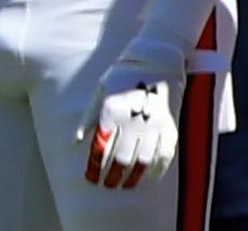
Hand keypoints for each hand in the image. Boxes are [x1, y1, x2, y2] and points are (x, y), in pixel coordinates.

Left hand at [81, 35, 186, 188]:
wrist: (155, 63)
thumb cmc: (121, 77)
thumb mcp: (100, 91)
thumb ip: (89, 117)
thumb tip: (77, 141)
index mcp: (112, 110)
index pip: (101, 146)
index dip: (95, 165)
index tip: (90, 177)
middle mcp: (133, 119)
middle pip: (121, 158)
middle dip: (112, 175)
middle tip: (106, 185)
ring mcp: (154, 125)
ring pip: (143, 161)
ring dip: (133, 177)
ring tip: (124, 185)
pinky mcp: (170, 127)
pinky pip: (164, 156)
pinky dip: (156, 170)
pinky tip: (148, 178)